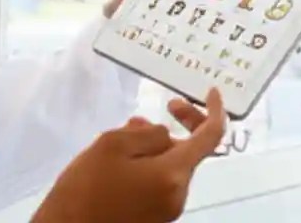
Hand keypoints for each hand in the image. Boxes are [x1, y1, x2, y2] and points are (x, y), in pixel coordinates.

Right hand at [32, 88, 226, 222]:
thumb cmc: (85, 187)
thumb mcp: (112, 145)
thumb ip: (147, 133)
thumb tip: (165, 134)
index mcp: (173, 175)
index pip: (211, 137)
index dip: (215, 110)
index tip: (212, 91)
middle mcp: (178, 195)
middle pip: (191, 152)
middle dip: (181, 126)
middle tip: (167, 105)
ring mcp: (168, 210)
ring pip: (174, 166)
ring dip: (161, 145)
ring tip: (131, 132)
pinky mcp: (154, 218)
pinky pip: (162, 183)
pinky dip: (153, 164)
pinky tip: (127, 157)